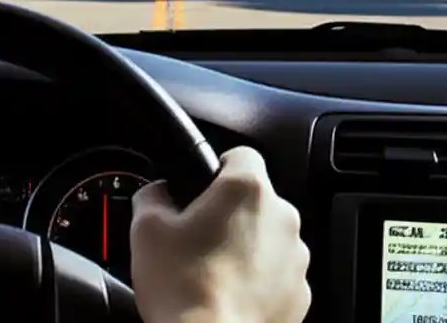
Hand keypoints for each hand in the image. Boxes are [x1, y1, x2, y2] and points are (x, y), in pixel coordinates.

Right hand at [130, 147, 310, 322]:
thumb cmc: (183, 289)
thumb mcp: (145, 228)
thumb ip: (154, 194)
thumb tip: (159, 193)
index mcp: (247, 189)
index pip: (241, 154)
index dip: (217, 168)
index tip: (202, 188)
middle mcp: (282, 217)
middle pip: (255, 199)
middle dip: (230, 213)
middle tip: (198, 237)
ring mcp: (296, 257)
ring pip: (269, 237)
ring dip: (247, 246)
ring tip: (212, 271)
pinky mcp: (301, 291)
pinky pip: (278, 273)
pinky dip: (259, 279)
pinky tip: (230, 293)